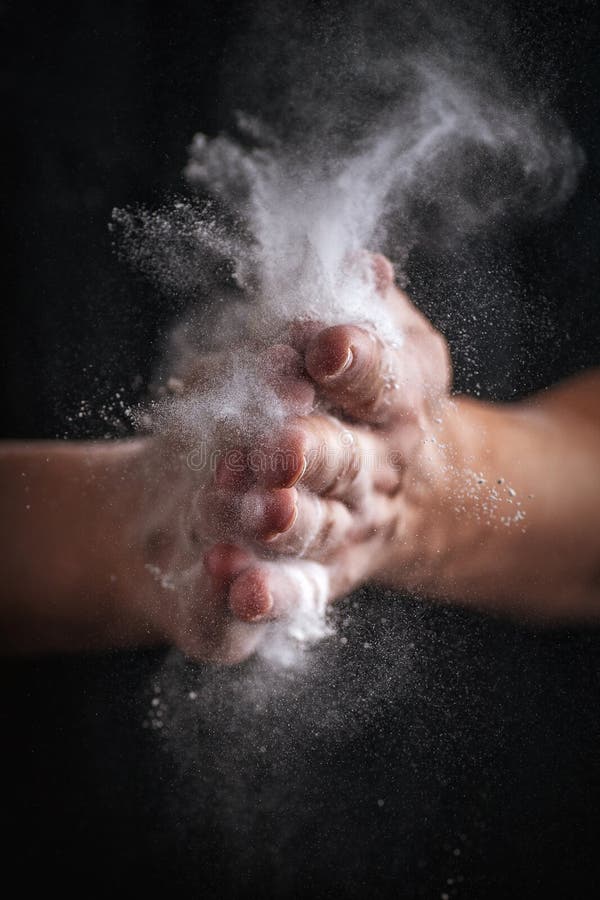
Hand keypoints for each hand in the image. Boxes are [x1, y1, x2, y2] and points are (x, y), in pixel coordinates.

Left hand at [214, 255, 452, 619]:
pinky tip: (239, 590)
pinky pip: (302, 588)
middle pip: (345, 458)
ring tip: (258, 516)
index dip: (355, 362)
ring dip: (288, 521)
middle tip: (281, 445)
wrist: (420, 488)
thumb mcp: (393, 343)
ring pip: (320, 524)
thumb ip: (368, 308)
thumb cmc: (383, 393)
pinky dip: (272, 593)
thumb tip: (361, 264)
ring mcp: (355, 522)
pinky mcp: (328, 570)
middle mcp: (380, 464)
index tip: (325, 347)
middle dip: (313, 450)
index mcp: (399, 397)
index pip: (380, 377)